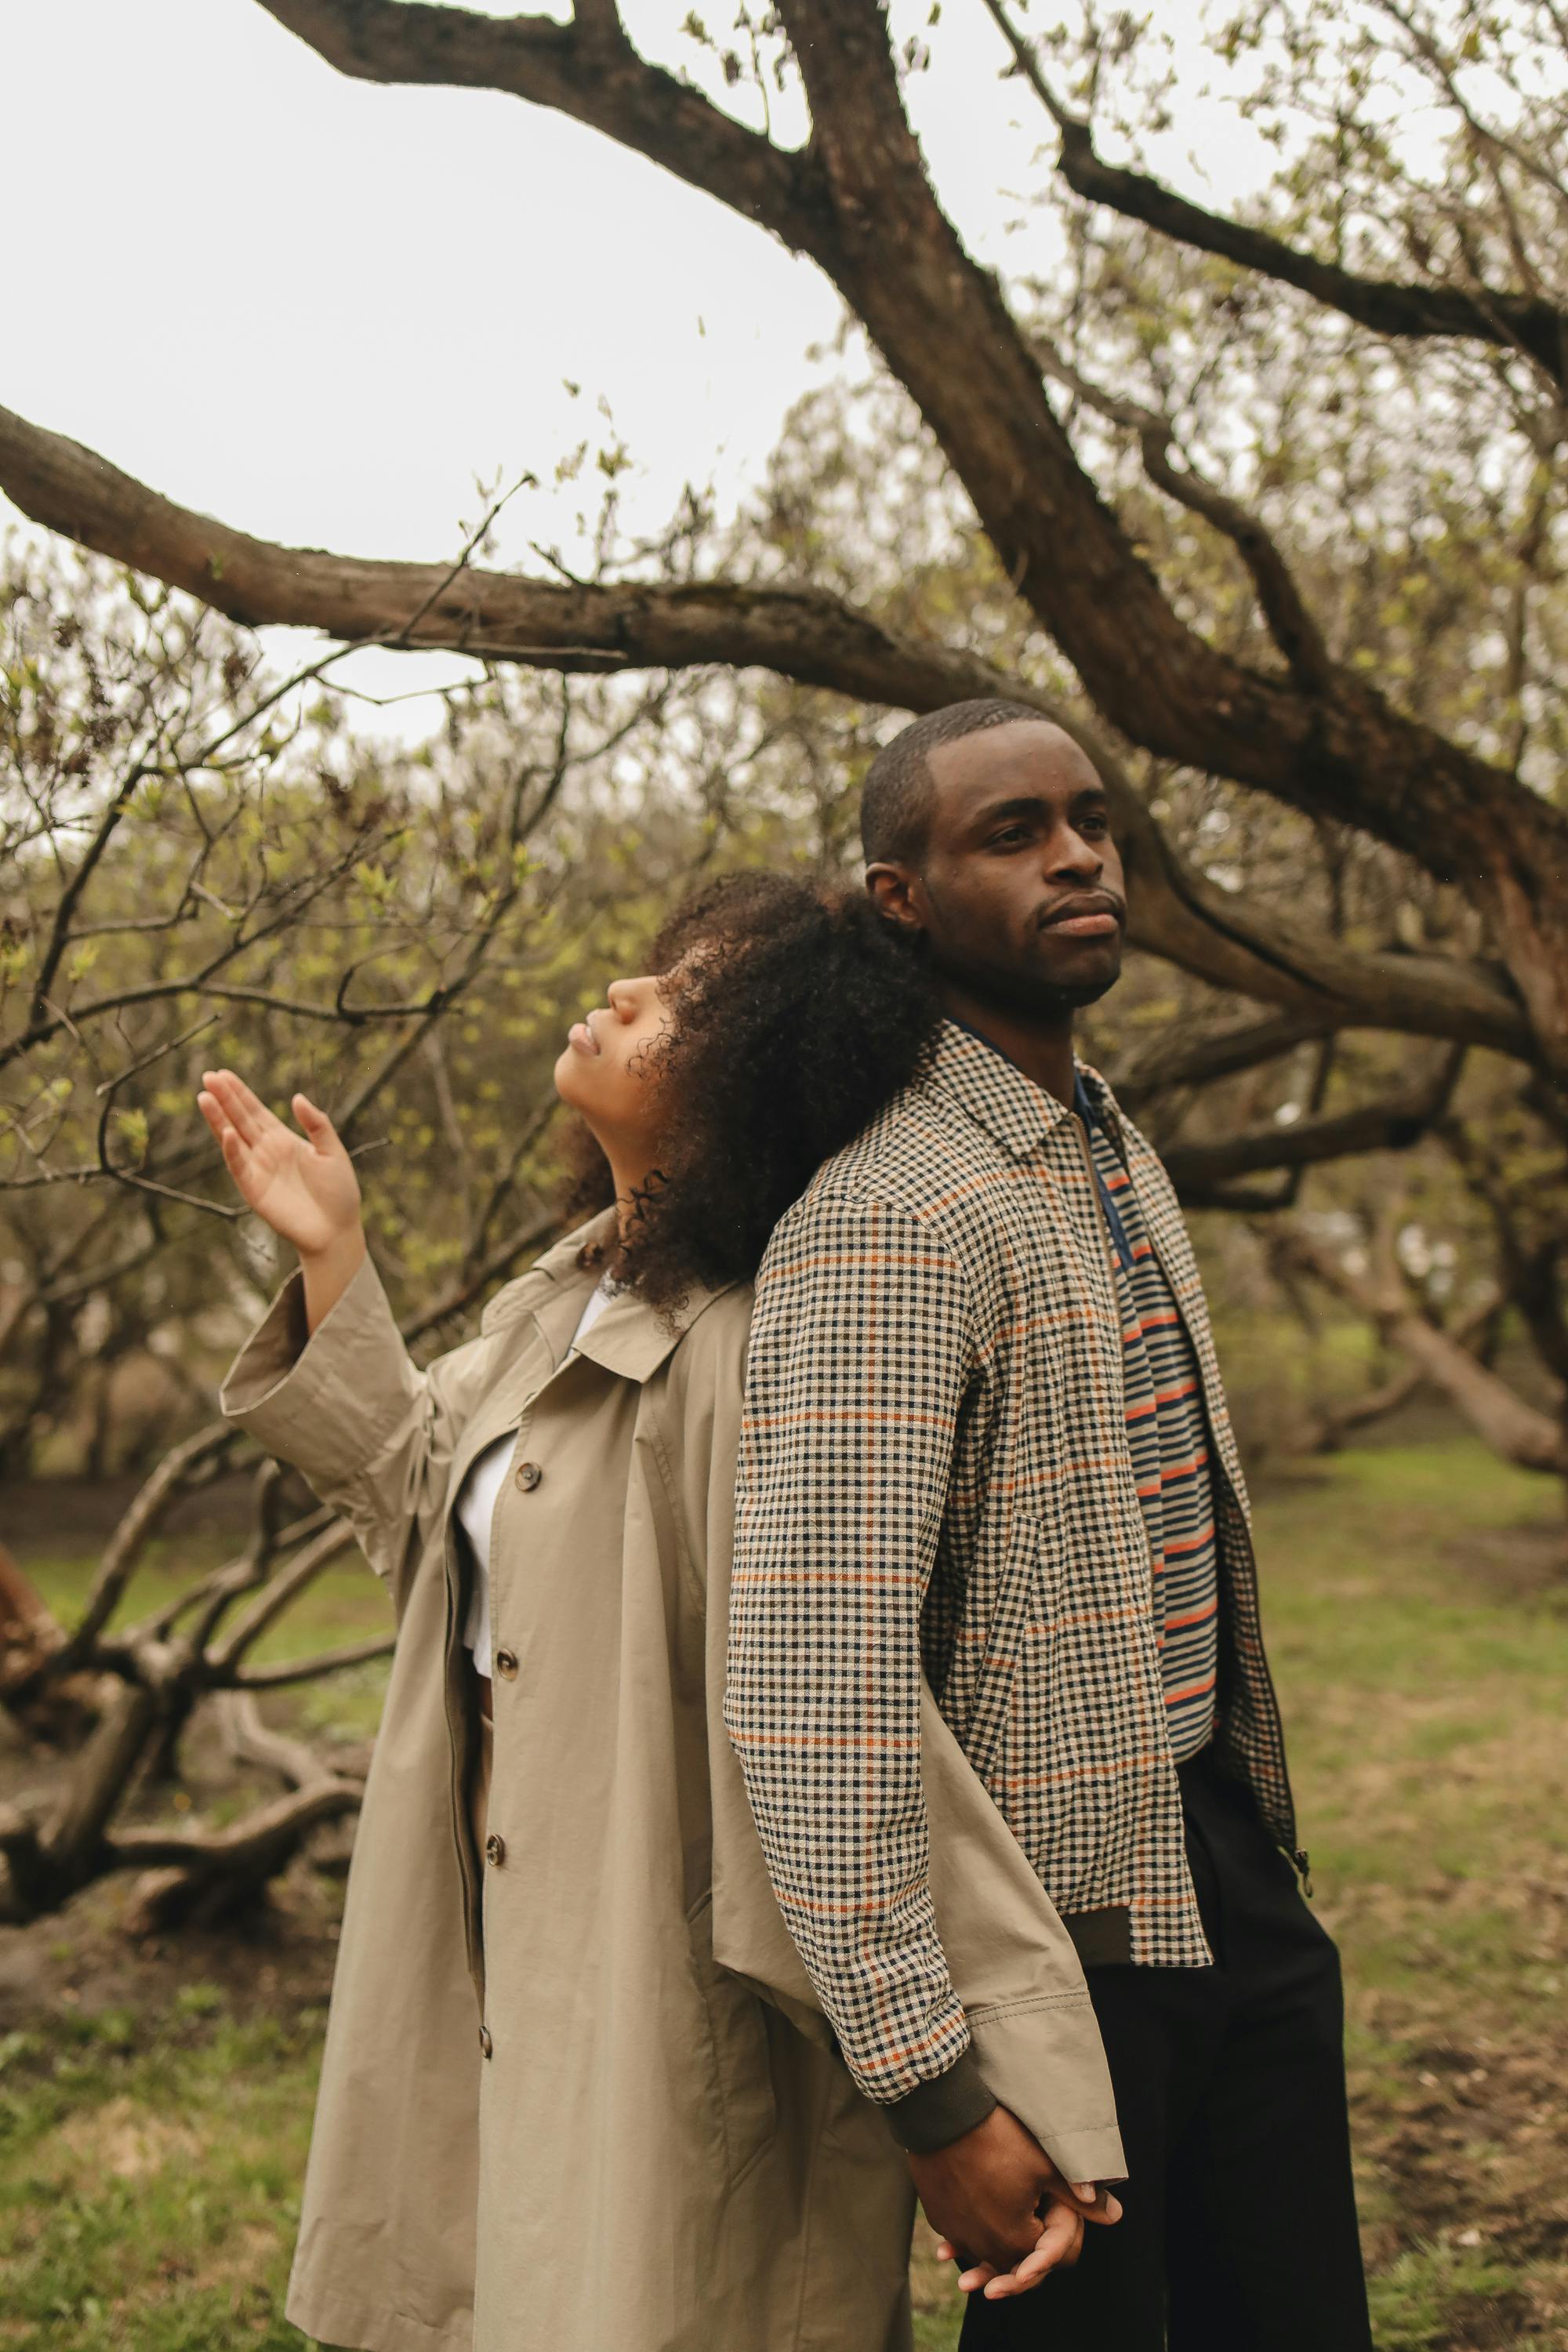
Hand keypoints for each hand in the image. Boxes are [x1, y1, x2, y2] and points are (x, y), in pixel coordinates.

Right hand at [197, 1069, 361, 1261]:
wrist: (337, 1230)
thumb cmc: (339, 1192)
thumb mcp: (333, 1151)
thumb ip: (317, 1124)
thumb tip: (297, 1098)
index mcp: (283, 1139)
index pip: (255, 1111)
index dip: (239, 1093)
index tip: (223, 1074)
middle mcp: (266, 1151)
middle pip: (240, 1119)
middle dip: (224, 1099)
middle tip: (207, 1076)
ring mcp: (258, 1169)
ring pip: (233, 1139)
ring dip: (219, 1119)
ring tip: (204, 1097)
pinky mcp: (254, 1190)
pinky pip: (240, 1166)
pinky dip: (232, 1150)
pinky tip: (227, 1132)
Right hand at [909, 2104, 1120, 2300]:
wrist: (944, 2116)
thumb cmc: (1000, 2139)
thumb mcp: (1046, 2166)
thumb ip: (1080, 2197)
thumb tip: (1116, 2216)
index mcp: (1015, 2240)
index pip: (1044, 2257)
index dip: (1055, 2236)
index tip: (1055, 2211)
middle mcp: (983, 2246)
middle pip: (1013, 2258)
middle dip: (1026, 2243)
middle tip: (1032, 2208)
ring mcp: (957, 2233)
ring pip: (984, 2247)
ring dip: (996, 2235)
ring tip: (1005, 2206)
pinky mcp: (937, 2218)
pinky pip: (960, 2231)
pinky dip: (971, 2223)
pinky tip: (977, 2201)